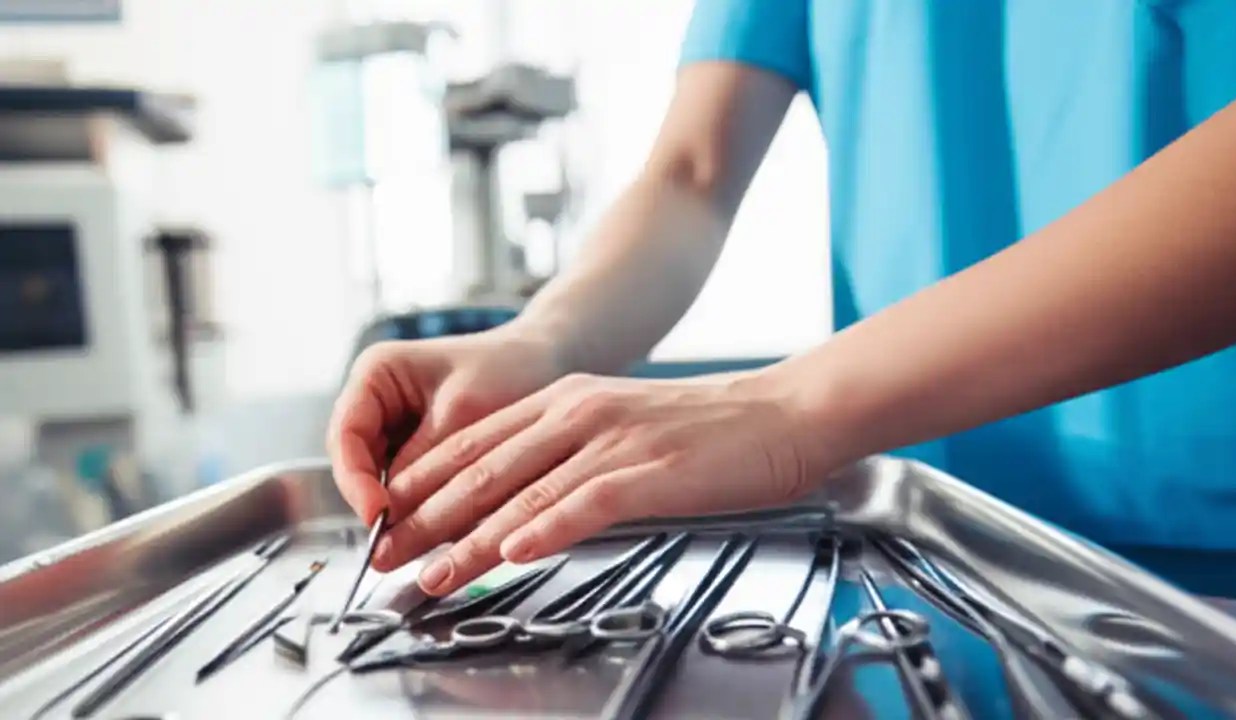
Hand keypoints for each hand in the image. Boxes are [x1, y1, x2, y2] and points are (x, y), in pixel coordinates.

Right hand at [328, 326, 566, 525]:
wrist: (543, 362)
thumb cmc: (508, 368)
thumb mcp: (464, 411)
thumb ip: (426, 460)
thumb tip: (394, 515)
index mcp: (376, 374)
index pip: (345, 435)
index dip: (355, 481)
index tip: (378, 516)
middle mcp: (376, 401)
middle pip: (357, 464)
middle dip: (378, 504)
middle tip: (396, 544)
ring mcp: (394, 428)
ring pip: (382, 482)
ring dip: (402, 510)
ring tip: (424, 539)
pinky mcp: (417, 451)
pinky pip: (410, 487)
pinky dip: (425, 506)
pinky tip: (446, 525)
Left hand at [372, 371, 829, 596]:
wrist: (784, 412)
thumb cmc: (710, 431)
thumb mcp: (622, 428)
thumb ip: (569, 457)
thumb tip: (521, 506)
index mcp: (567, 400)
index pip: (476, 442)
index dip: (425, 484)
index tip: (390, 520)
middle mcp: (579, 412)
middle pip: (484, 469)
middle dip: (428, 518)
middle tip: (387, 557)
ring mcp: (613, 440)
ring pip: (523, 491)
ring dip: (469, 538)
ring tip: (432, 573)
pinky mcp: (650, 471)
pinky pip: (584, 504)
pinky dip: (543, 530)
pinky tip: (512, 555)